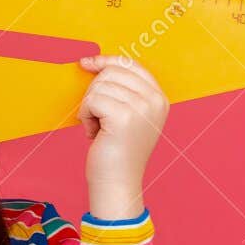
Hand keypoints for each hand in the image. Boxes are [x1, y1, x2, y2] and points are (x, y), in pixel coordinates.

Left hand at [76, 54, 167, 218]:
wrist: (117, 183)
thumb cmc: (116, 152)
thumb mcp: (129, 116)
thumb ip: (124, 91)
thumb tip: (98, 63)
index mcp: (159, 98)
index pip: (130, 64)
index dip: (106, 60)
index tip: (87, 63)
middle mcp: (155, 100)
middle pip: (112, 72)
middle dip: (95, 92)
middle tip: (97, 117)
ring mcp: (142, 107)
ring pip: (99, 86)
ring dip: (89, 107)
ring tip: (97, 128)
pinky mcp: (124, 116)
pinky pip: (91, 100)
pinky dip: (85, 116)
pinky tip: (93, 132)